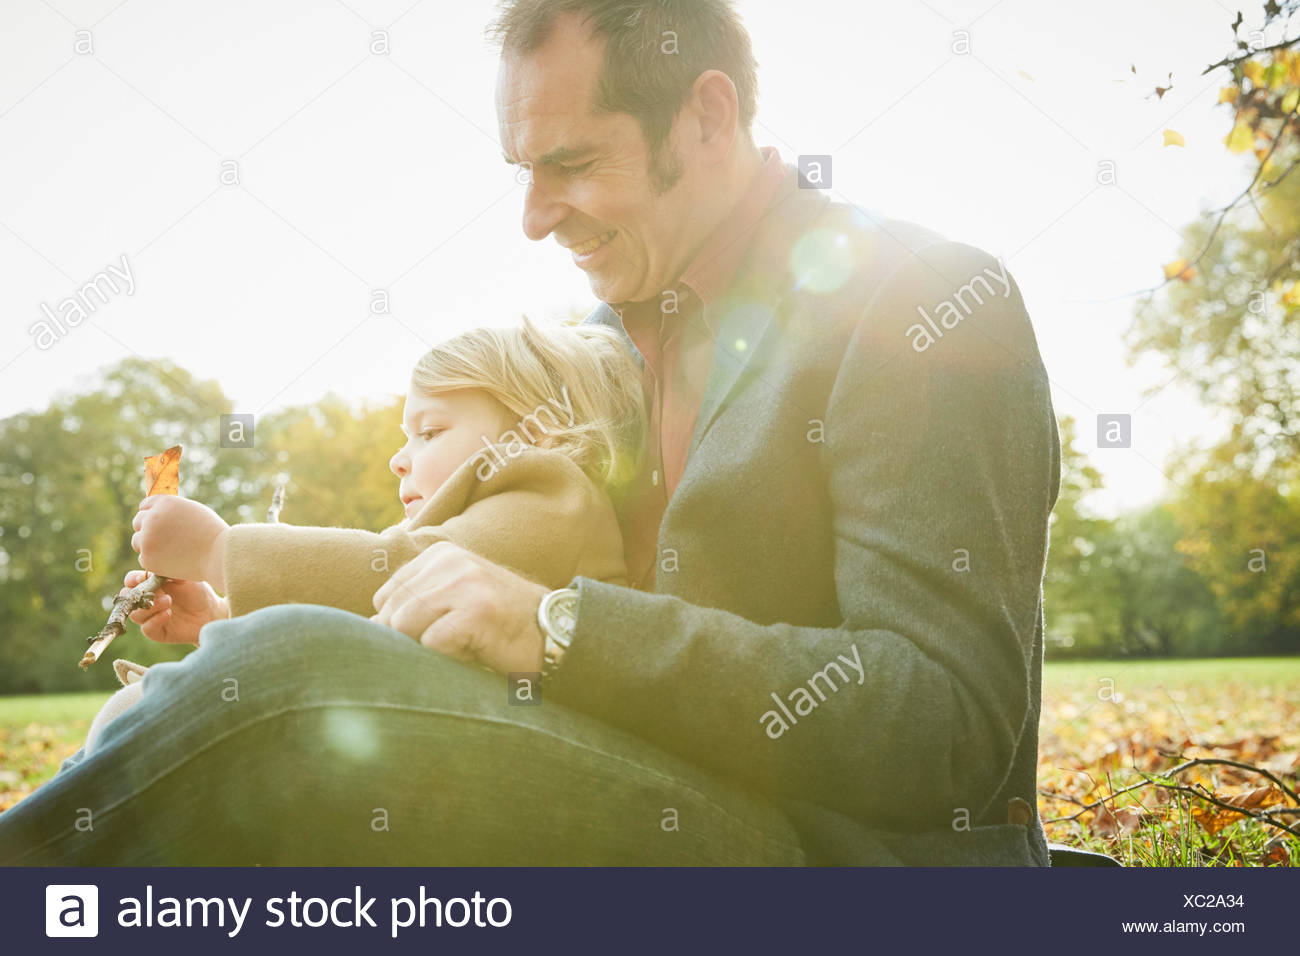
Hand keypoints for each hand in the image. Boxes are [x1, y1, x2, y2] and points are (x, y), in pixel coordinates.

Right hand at [119, 570, 228, 645]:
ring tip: (168, 601)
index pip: (131, 581)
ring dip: (149, 607)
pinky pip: (147, 628)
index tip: (143, 578)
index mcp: (149, 585)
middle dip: (137, 595)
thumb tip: (159, 566)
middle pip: (127, 598)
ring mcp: (149, 617)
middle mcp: (145, 601)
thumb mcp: (186, 578)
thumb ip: (171, 572)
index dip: (133, 579)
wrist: (211, 614)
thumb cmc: (198, 593)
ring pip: (135, 614)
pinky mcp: (156, 632)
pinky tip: (168, 614)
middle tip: (157, 592)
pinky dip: (155, 620)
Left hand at [131, 496, 229, 589]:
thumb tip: (156, 511)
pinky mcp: (147, 558)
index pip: (145, 505)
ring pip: (137, 541)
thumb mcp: (192, 511)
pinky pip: (144, 558)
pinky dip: (155, 561)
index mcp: (164, 503)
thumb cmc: (211, 533)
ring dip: (149, 545)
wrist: (219, 556)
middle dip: (147, 529)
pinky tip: (172, 561)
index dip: (152, 514)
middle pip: (137, 522)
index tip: (160, 524)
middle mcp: (152, 518)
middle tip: (164, 539)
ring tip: (171, 551)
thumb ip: (171, 509)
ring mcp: (147, 539)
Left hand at [370, 541, 547, 675]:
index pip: (386, 594)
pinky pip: (432, 643)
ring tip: (464, 643)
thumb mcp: (455, 597)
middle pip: (392, 612)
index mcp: (441, 554)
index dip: (400, 623)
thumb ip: (416, 601)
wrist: (553, 631)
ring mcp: (464, 584)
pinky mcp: (475, 611)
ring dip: (431, 647)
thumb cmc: (499, 622)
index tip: (437, 630)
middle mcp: (451, 562)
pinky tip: (477, 648)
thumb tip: (366, 624)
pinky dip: (450, 657)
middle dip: (412, 639)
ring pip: (405, 626)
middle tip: (452, 642)